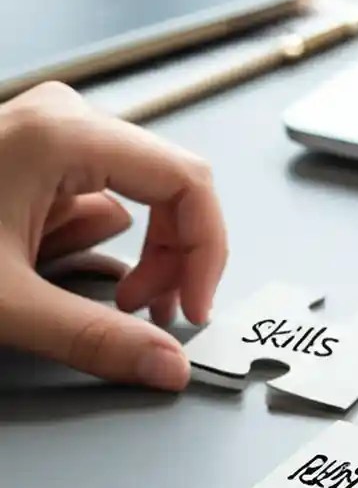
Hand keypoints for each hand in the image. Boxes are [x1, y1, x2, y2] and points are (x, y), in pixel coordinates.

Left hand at [0, 83, 227, 389]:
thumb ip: (97, 340)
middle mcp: (64, 121)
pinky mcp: (33, 156)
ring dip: (133, 254)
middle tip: (155, 314)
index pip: (188, 183)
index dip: (206, 250)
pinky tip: (59, 270)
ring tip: (102, 298)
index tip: (195, 305)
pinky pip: (95, 196)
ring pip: (134, 196)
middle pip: (167, 188)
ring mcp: (49, 134)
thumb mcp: (3, 304)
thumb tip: (166, 367)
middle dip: (170, 258)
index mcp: (66, 135)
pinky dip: (95, 242)